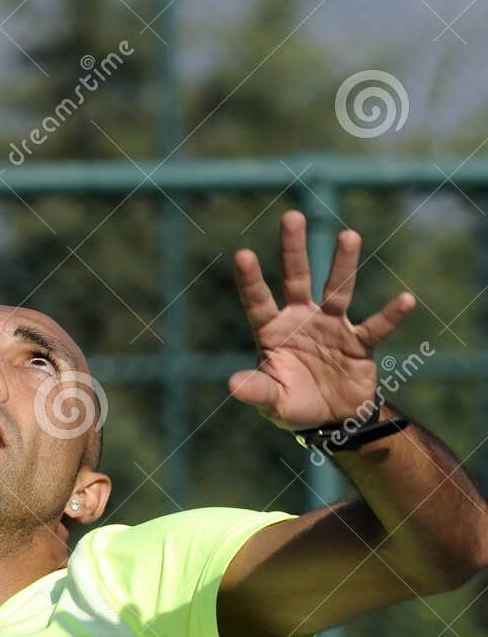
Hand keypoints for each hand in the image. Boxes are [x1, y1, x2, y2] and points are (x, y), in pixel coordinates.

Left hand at [229, 210, 415, 430]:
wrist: (332, 419)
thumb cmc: (295, 404)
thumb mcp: (273, 402)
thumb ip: (256, 391)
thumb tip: (232, 384)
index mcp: (274, 331)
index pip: (258, 301)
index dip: (251, 280)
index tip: (243, 254)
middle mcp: (302, 319)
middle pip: (297, 278)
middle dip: (294, 249)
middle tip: (292, 217)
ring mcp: (332, 326)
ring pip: (338, 290)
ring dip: (343, 264)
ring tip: (348, 235)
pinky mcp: (359, 342)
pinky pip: (376, 326)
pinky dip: (390, 315)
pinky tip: (405, 300)